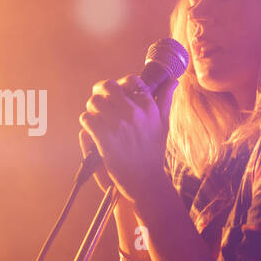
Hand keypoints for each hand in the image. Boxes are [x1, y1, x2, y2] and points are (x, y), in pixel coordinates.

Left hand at [78, 74, 178, 203]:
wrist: (145, 180)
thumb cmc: (153, 152)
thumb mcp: (164, 125)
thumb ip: (166, 100)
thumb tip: (173, 82)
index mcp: (148, 106)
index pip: (131, 80)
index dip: (121, 85)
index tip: (119, 94)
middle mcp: (133, 112)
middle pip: (107, 86)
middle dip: (101, 92)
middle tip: (100, 102)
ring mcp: (118, 124)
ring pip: (94, 102)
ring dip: (92, 108)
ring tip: (96, 117)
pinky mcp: (104, 137)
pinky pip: (86, 118)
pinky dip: (86, 122)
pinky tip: (93, 129)